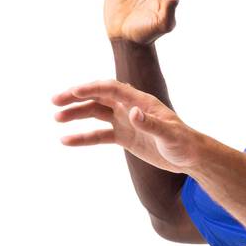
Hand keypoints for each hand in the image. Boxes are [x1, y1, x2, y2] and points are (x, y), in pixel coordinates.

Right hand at [53, 79, 203, 172]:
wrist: (190, 157)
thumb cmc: (183, 142)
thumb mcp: (169, 134)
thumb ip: (151, 123)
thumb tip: (132, 112)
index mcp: (140, 101)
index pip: (112, 89)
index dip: (92, 89)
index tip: (73, 92)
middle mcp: (130, 107)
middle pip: (99, 97)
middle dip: (77, 97)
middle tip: (55, 101)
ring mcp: (125, 122)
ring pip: (95, 113)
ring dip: (76, 114)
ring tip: (57, 117)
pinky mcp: (124, 137)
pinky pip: (99, 135)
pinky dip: (83, 137)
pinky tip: (66, 140)